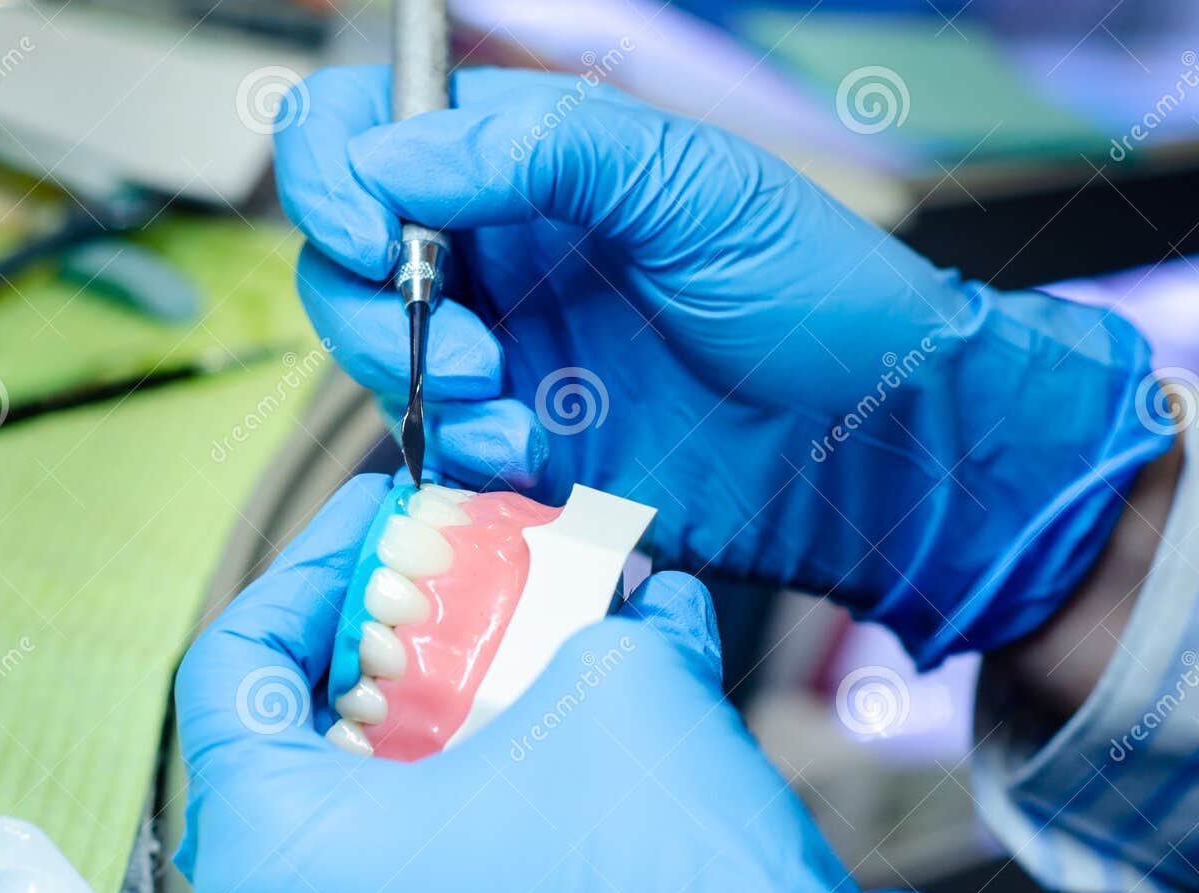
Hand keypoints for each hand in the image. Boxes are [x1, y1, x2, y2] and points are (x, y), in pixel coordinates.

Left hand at [174, 476, 983, 892]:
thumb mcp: (623, 699)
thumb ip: (593, 619)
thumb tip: (619, 588)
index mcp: (276, 855)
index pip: (233, 666)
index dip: (310, 572)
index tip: (379, 528)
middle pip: (278, 753)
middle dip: (364, 656)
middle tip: (434, 599)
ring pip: (332, 840)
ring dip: (403, 745)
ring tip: (483, 682)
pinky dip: (429, 832)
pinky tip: (509, 783)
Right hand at [276, 66, 1171, 666]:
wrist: (866, 443)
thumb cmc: (812, 293)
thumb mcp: (693, 186)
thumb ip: (542, 152)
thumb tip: (393, 158)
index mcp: (524, 161)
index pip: (367, 129)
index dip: (332, 171)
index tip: (370, 232)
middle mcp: (493, 250)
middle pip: (340, 255)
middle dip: (377, 305)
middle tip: (470, 348)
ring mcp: (496, 349)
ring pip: (369, 354)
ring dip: (417, 385)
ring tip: (513, 411)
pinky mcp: (510, 442)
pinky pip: (427, 447)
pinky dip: (456, 457)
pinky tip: (530, 458)